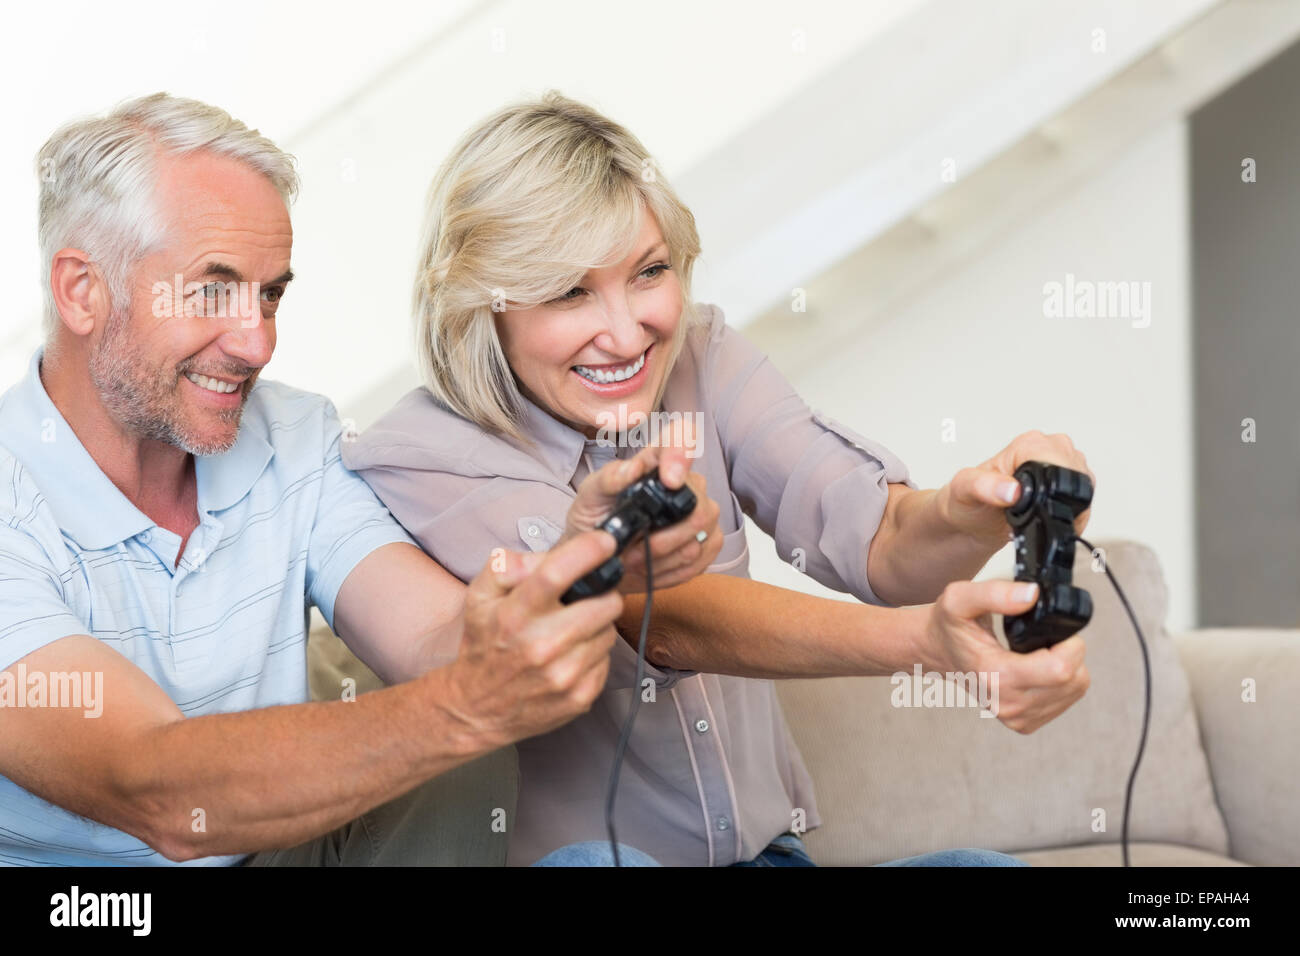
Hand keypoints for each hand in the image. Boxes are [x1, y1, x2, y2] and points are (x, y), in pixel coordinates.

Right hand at [442, 531, 624, 749]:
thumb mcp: (479, 597)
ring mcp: (564, 675)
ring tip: (570, 631)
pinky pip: (607, 660)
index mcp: (515, 615)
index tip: (604, 542)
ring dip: (597, 626)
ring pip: (609, 631)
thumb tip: (544, 557)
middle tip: (585, 598)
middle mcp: (542, 645)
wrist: (478, 708)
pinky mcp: (581, 697)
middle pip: (604, 603)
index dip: (589, 551)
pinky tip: (570, 657)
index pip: (557, 573)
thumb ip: (506, 565)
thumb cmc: (484, 644)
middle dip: (602, 594)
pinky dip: (593, 654)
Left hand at [562, 426, 722, 593]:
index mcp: (656, 460)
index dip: (682, 452)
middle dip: (661, 535)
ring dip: (661, 556)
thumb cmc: (595, 519)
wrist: (600, 557)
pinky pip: (701, 558)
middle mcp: (687, 482)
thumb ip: (608, 479)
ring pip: (698, 535)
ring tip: (636, 558)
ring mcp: (702, 512)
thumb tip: (632, 469)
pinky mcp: (709, 541)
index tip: (670, 480)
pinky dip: (671, 570)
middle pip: (696, 503)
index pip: (682, 435)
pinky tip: (653, 568)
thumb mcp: (589, 496)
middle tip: (631, 547)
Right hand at [919, 578, 1090, 733]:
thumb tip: (1032, 595)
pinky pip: (1066, 700)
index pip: (1060, 670)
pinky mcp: (1024, 722)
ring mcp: (1016, 716)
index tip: (1056, 630)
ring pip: (1074, 690)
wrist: (937, 653)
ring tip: (1040, 652)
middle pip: (1073, 681)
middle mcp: (1007, 702)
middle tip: (1046, 638)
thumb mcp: (960, 598)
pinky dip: (1062, 682)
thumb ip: (996, 593)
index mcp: (995, 675)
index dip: (1070, 645)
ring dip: (1068, 667)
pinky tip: (1039, 668)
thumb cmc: (949, 626)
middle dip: (1071, 653)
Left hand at [937, 430, 1094, 549]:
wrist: (971, 520)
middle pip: (1075, 473)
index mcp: (1027, 444)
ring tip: (1034, 513)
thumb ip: (984, 487)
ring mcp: (1058, 462)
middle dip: (1059, 499)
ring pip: (1082, 485)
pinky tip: (1046, 515)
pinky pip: (1083, 496)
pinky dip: (1071, 512)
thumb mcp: (965, 492)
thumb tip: (1011, 490)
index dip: (1052, 488)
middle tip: (1029, 512)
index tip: (1032, 505)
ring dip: (1066, 507)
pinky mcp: (1064, 478)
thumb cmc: (966, 502)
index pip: (1059, 460)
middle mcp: (1046, 448)